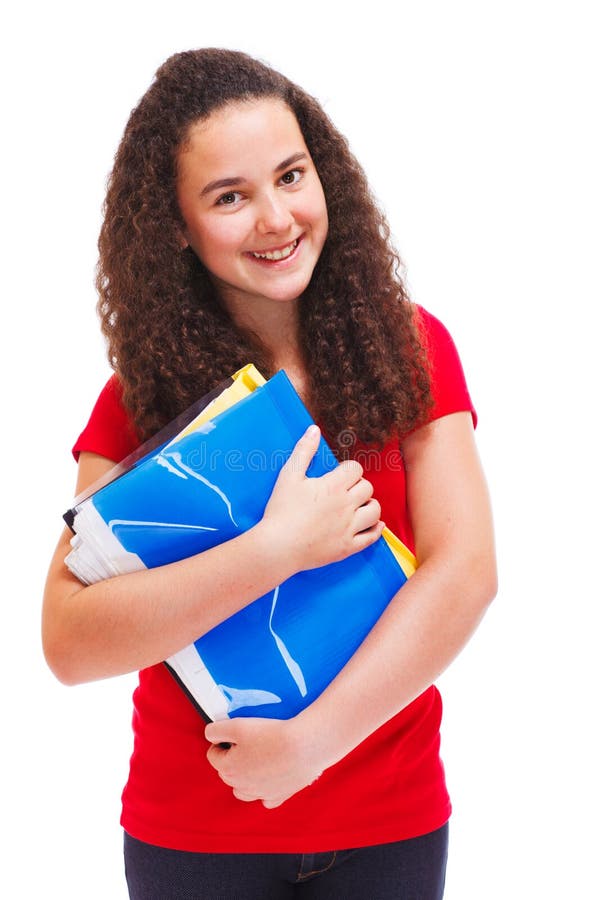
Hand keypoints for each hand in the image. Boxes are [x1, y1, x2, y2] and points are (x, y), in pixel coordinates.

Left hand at [205, 716, 328, 807]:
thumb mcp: (237, 725)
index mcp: (228, 768)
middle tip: (246, 742)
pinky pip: (266, 798)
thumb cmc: (271, 734)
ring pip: (243, 790)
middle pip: (227, 773)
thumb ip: (216, 730)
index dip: (221, 741)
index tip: (232, 733)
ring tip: (256, 760)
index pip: (213, 755)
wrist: (304, 746)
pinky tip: (270, 778)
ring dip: (244, 777)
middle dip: (231, 759)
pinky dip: (264, 791)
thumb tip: (210, 735)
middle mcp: (241, 786)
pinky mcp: (280, 796)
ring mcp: (261, 793)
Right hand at [261, 425, 383, 572]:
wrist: (277, 547)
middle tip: (344, 491)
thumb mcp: (288, 476)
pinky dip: (376, 529)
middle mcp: (346, 506)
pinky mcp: (348, 547)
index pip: (356, 469)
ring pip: (375, 511)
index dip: (348, 470)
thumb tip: (314, 429)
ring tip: (357, 506)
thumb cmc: (281, 511)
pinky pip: (372, 537)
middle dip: (358, 486)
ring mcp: (349, 528)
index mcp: (333, 486)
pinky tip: (373, 524)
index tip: (338, 475)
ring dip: (369, 505)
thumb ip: (303, 451)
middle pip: (367, 488)